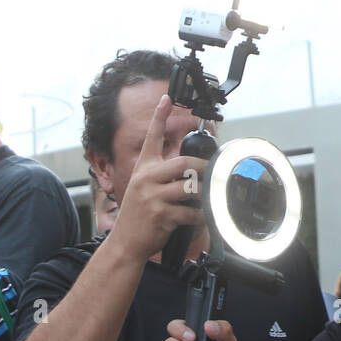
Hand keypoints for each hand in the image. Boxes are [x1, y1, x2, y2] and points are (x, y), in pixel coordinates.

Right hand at [105, 95, 205, 262]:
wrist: (126, 241)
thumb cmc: (141, 215)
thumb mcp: (144, 188)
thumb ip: (164, 176)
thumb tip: (194, 170)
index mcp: (144, 168)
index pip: (151, 136)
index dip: (159, 115)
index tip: (167, 98)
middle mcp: (146, 178)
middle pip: (185, 162)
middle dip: (205, 168)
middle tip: (214, 173)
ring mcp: (152, 196)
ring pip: (191, 188)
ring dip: (205, 194)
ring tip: (208, 199)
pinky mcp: (160, 215)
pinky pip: (191, 212)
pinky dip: (201, 216)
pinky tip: (201, 218)